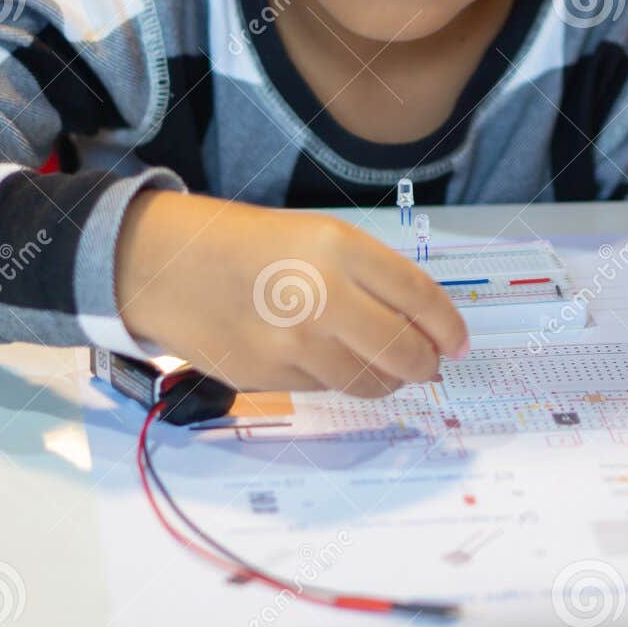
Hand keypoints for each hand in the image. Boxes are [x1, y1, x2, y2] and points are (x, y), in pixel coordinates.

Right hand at [115, 192, 468, 397]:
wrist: (167, 267)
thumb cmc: (250, 247)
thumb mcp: (317, 237)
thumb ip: (371, 276)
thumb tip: (425, 326)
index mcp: (339, 249)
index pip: (419, 296)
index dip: (448, 326)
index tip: (459, 343)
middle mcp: (322, 297)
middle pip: (404, 351)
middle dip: (426, 363)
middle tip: (430, 363)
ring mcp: (295, 343)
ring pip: (370, 382)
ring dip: (388, 379)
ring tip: (385, 366)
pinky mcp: (271, 378)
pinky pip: (327, 389)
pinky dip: (340, 379)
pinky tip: (327, 359)